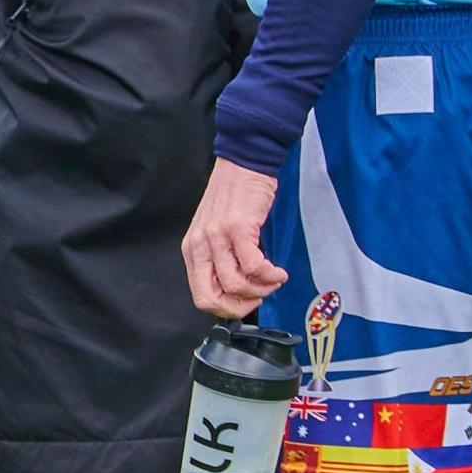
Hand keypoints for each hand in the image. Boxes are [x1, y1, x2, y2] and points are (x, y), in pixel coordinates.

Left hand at [181, 157, 289, 317]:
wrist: (244, 163)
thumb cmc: (234, 197)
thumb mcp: (216, 232)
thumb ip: (220, 259)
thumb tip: (237, 291)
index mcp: (192, 250)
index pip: (201, 297)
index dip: (227, 308)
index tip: (247, 302)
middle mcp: (200, 246)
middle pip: (212, 298)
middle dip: (240, 306)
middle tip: (260, 296)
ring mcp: (217, 237)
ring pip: (235, 285)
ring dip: (261, 289)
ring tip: (274, 280)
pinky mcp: (238, 228)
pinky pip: (254, 265)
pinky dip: (270, 275)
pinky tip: (278, 270)